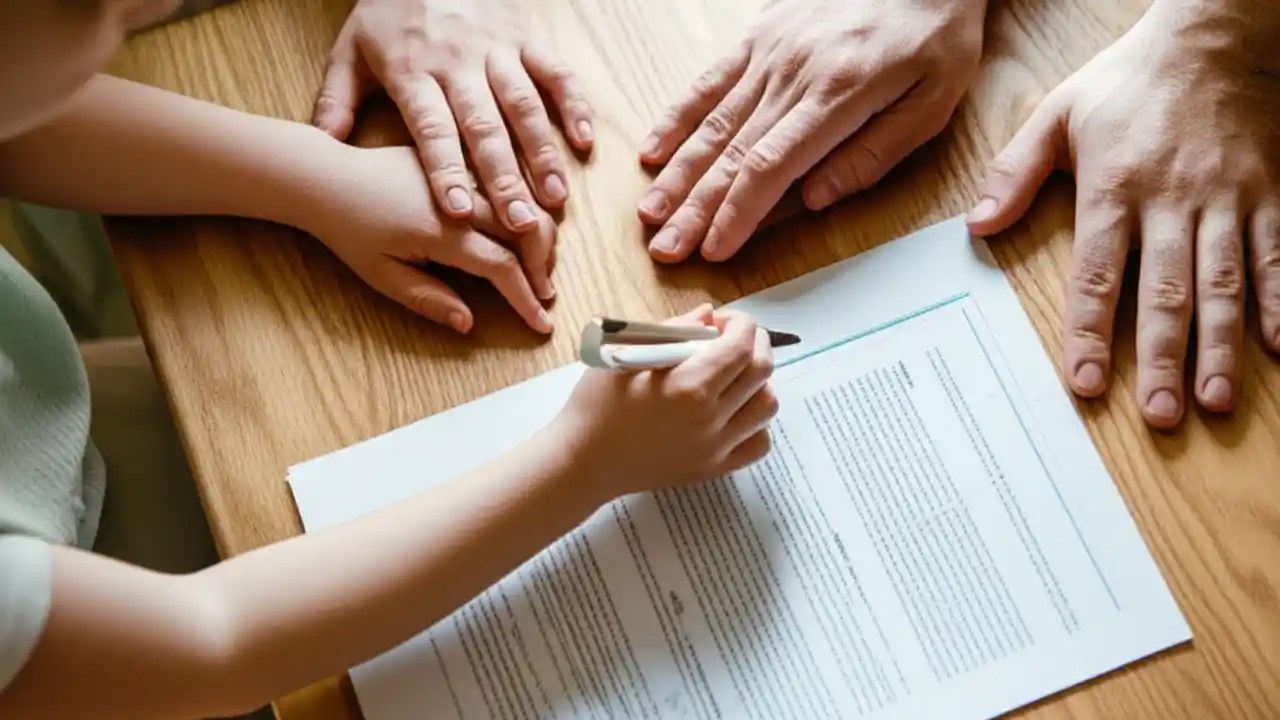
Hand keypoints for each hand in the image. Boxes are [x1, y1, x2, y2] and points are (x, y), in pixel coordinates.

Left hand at [307, 145, 555, 333]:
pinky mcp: (458, 156)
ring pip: (522, 200)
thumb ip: (426, 299)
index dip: (526, 298)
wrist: (324, 174)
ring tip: (540, 264)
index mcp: (441, 230)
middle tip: (545, 293)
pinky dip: (524, 206)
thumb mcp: (380, 275)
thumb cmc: (348, 228)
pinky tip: (526, 226)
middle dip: (544, 264)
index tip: (541, 323)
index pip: (501, 266)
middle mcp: (460, 195)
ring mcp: (462, 170)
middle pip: (526, 227)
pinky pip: (506, 180)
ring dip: (540, 234)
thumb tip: (466, 323)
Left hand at [313, 0, 593, 231]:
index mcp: (414, 72)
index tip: (459, 212)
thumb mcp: (352, 49)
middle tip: (521, 224)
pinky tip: (586, 142)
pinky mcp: (526, 37)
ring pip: (524, 105)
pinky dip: (574, 105)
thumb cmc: (390, 12)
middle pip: (484, 127)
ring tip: (556, 197)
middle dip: (503, 178)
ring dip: (542, 153)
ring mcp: (497, 49)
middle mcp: (458, 64)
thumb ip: (336, 97)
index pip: (432, 129)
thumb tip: (324, 145)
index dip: (446, 170)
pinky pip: (555, 72)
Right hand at [555, 307, 778, 499]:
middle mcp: (709, 418)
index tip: (724, 320)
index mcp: (688, 385)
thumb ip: (674, 330)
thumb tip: (709, 315)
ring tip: (735, 374)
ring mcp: (715, 447)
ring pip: (767, 405)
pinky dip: (756, 422)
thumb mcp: (627, 354)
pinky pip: (758, 443)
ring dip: (758, 382)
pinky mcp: (713, 469)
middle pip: (762, 370)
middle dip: (756, 343)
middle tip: (734, 338)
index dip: (741, 323)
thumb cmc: (597, 403)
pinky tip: (734, 410)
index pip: (741, 344)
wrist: (583, 461)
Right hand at [637, 0, 983, 262]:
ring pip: (713, 122)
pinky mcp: (758, 34)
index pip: (771, 165)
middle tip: (666, 249)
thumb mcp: (933, 101)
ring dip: (678, 173)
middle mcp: (793, 72)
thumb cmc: (934, 35)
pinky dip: (676, 117)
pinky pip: (709, 80)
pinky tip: (652, 150)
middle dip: (695, 206)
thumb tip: (815, 198)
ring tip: (650, 214)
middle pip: (732, 152)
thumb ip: (874, 153)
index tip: (714, 249)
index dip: (737, 212)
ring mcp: (770, 51)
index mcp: (839, 93)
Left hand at [967, 1, 1279, 427]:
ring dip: (1222, 345)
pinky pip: (1276, 254)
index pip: (1098, 274)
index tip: (1087, 383)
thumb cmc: (1128, 81)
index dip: (1090, 331)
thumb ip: (1015, 173)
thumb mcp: (1057, 114)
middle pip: (1166, 291)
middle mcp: (1172, 201)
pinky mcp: (1269, 193)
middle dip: (1165, 357)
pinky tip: (1279, 349)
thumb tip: (977, 226)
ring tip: (1217, 401)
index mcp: (1113, 188)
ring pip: (1225, 283)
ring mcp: (1226, 200)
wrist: (1216, 35)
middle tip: (1163, 415)